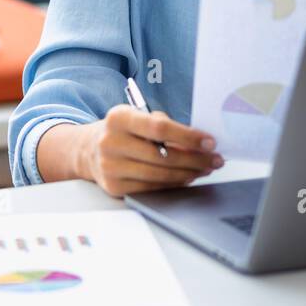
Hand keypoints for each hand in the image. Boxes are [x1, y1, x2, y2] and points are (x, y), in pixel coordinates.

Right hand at [75, 106, 222, 197]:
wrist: (89, 150)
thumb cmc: (124, 131)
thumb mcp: (139, 117)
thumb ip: (166, 126)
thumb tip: (200, 143)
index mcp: (119, 117)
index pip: (160, 128)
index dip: (188, 136)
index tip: (210, 142)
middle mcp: (111, 142)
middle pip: (163, 156)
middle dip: (195, 159)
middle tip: (215, 159)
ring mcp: (110, 167)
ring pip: (160, 175)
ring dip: (188, 173)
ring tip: (205, 169)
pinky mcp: (114, 187)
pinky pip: (152, 188)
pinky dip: (173, 184)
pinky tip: (187, 177)